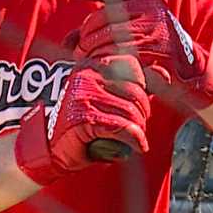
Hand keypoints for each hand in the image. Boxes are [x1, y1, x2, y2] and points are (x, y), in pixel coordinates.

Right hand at [14, 56, 151, 185]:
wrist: (49, 145)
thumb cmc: (81, 121)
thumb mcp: (107, 98)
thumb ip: (135, 86)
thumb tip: (164, 74)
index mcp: (92, 66)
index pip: (133, 70)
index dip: (141, 91)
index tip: (134, 105)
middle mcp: (87, 76)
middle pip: (136, 94)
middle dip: (141, 114)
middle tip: (133, 127)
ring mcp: (84, 96)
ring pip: (132, 113)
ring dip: (137, 130)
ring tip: (129, 137)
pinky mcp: (84, 118)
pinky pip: (123, 128)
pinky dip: (134, 140)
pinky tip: (136, 146)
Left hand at [62, 0, 212, 110]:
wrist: (192, 71)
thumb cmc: (159, 48)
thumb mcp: (138, 26)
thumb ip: (107, 24)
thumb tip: (66, 40)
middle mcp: (147, 10)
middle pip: (97, 20)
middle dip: (85, 38)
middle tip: (81, 51)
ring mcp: (149, 30)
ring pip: (102, 39)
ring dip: (92, 53)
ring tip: (94, 61)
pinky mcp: (148, 52)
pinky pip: (113, 56)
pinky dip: (105, 64)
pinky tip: (107, 68)